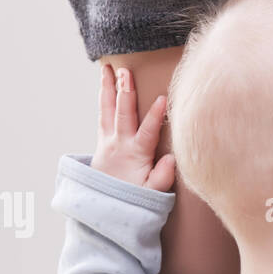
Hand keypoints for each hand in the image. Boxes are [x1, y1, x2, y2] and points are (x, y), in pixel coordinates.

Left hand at [92, 64, 175, 192]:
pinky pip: (102, 114)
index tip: (163, 98)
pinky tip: (104, 85)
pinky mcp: (102, 140)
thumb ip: (162, 177)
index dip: (156, 116)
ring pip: (106, 110)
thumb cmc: (134, 198)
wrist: (106, 206)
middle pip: (122, 114)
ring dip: (107, 88)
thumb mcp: (152, 194)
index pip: (147, 132)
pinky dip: (103, 98)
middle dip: (124, 92)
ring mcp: (108, 140)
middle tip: (124, 72)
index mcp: (136, 155)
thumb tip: (171, 159)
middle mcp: (119, 144)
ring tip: (106, 68)